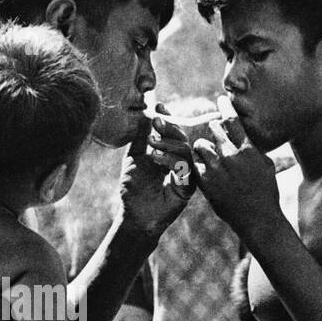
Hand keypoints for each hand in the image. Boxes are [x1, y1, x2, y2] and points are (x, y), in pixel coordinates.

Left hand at [118, 107, 192, 239]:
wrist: (134, 214)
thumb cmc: (133, 188)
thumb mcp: (134, 158)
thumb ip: (140, 138)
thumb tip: (144, 114)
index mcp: (169, 153)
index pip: (173, 131)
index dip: (168, 117)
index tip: (159, 106)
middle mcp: (180, 162)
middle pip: (183, 138)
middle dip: (170, 127)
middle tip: (157, 121)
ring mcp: (186, 174)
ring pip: (186, 150)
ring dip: (169, 143)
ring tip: (152, 143)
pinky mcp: (188, 187)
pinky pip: (185, 168)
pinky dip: (170, 159)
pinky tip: (155, 157)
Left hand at [193, 109, 282, 238]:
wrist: (258, 219)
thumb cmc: (267, 192)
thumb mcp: (266, 166)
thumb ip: (254, 149)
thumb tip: (247, 136)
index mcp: (248, 149)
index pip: (233, 120)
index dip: (225, 107)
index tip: (221, 100)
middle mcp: (232, 156)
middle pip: (213, 130)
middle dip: (212, 129)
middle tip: (211, 130)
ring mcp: (217, 169)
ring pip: (200, 146)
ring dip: (202, 147)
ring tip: (206, 151)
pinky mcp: (206, 182)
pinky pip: (195, 165)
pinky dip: (198, 164)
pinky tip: (203, 168)